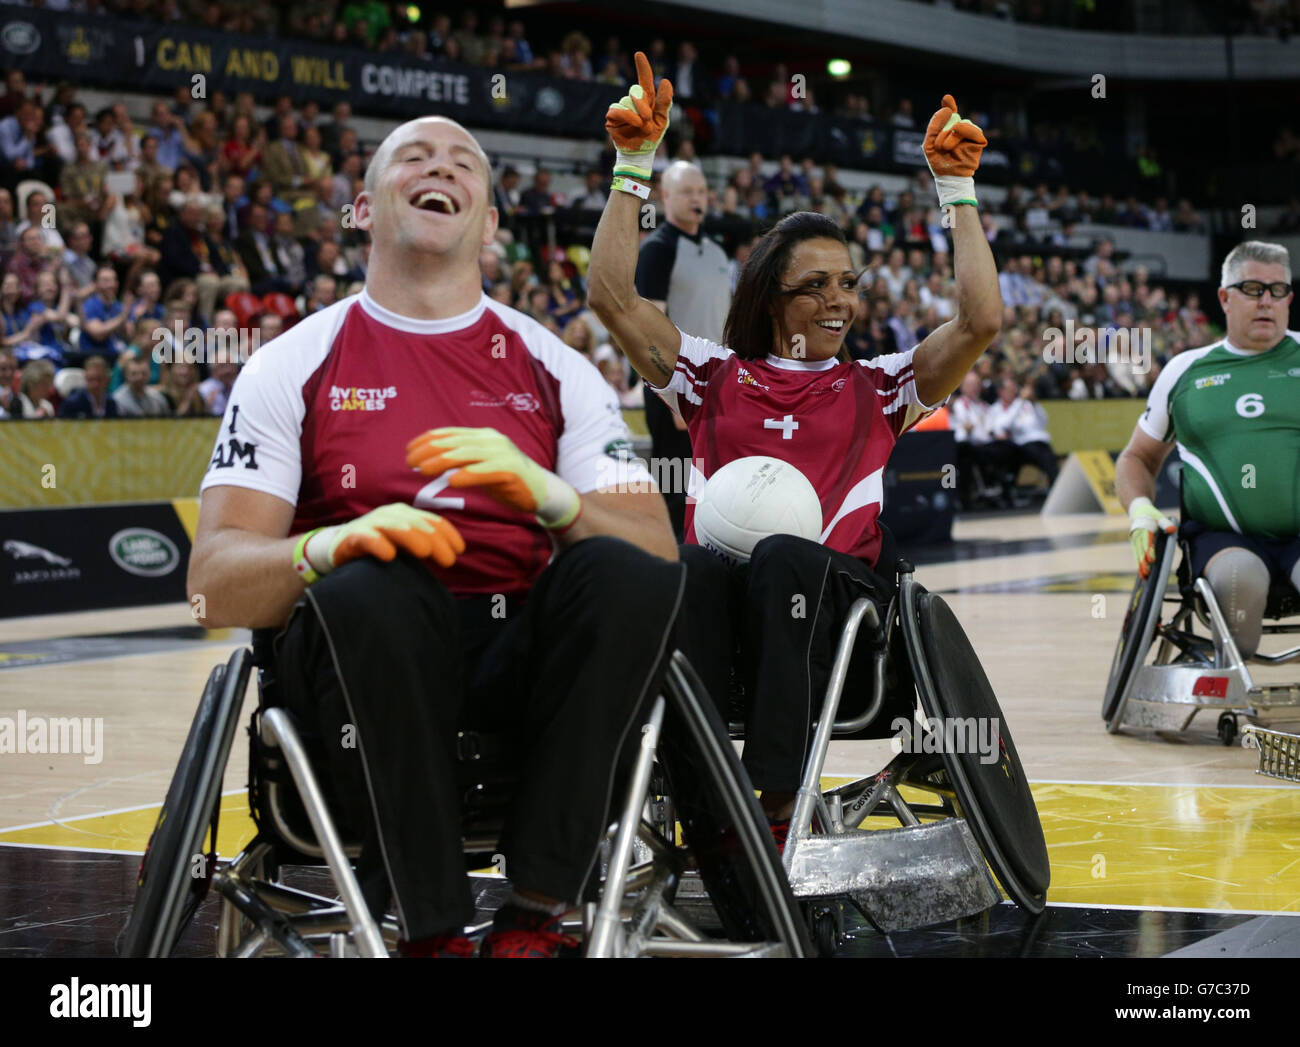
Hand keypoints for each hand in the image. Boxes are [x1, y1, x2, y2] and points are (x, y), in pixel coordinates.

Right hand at [301, 503, 464, 578]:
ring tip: (425, 552)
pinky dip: (379, 545)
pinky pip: (368, 538)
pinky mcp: (354, 536)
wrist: (338, 548)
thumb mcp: (404, 545)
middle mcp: (391, 515)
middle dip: (436, 541)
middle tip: (449, 561)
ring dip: (412, 538)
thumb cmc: (379, 547)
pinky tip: (389, 556)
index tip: (460, 551)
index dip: (448, 534)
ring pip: (396, 527)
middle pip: (418, 525)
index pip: (433, 521)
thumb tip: (451, 558)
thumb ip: (424, 547)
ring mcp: (372, 523)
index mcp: (407, 515)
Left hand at [405, 427, 580, 530]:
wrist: (541, 490)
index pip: (450, 434)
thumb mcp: (482, 464)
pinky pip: (484, 472)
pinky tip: (452, 481)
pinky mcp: (510, 471)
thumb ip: (462, 460)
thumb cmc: (507, 480)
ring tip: (423, 470)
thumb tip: (432, 461)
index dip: (427, 440)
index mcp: (483, 436)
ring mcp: (502, 454)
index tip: (409, 449)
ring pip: (465, 454)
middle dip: (428, 450)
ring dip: (441, 462)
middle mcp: (491, 441)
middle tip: (409, 461)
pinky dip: (467, 475)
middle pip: (453, 442)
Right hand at [605, 50, 671, 180]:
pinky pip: (618, 110)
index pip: (644, 81)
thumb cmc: (651, 137)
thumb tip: (665, 81)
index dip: (642, 67)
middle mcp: (632, 101)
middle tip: (648, 122)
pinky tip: (632, 126)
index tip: (638, 54)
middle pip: (637, 91)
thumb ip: (664, 102)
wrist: (639, 154)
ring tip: (642, 128)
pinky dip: (627, 118)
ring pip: (628, 102)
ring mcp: (621, 108)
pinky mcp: (611, 117)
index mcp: (646, 100)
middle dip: (644, 107)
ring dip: (637, 116)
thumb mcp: (661, 120)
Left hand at [923, 94, 986, 207]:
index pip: (949, 114)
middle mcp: (960, 129)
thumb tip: (948, 110)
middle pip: (952, 118)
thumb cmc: (939, 162)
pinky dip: (963, 134)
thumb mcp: (929, 143)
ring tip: (946, 148)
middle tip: (939, 147)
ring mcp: (970, 133)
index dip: (949, 106)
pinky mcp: (979, 139)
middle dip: (942, 132)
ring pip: (961, 123)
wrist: (949, 177)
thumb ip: (934, 125)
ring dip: (950, 136)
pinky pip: (972, 129)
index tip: (947, 99)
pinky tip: (956, 146)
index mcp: (948, 130)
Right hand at [1127, 496, 1175, 578]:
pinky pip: (1137, 555)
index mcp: (1144, 529)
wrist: (1137, 510)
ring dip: (1140, 565)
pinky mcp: (1135, 544)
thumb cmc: (1151, 514)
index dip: (1149, 551)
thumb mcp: (1159, 516)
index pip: (1147, 542)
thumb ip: (1166, 523)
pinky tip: (1142, 573)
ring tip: (1144, 576)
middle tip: (1147, 572)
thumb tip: (1173, 529)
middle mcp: (1137, 536)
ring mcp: (1135, 540)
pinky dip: (1139, 563)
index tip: (1152, 559)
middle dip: (1143, 562)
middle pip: (1140, 551)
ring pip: (1137, 554)